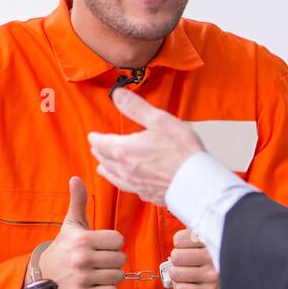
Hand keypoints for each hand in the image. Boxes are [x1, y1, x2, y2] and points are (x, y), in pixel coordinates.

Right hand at [37, 176, 126, 288]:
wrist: (43, 277)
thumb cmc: (64, 248)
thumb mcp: (71, 224)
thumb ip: (78, 201)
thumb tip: (76, 178)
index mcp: (83, 239)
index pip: (119, 240)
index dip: (113, 243)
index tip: (101, 245)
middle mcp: (82, 258)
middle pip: (121, 259)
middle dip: (112, 260)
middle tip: (98, 260)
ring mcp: (82, 278)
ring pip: (118, 276)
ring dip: (110, 275)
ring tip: (96, 272)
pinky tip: (94, 284)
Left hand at [88, 88, 205, 206]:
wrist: (196, 181)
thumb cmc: (181, 152)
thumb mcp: (159, 120)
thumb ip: (135, 107)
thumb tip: (118, 95)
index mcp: (124, 150)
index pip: (101, 143)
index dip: (95, 138)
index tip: (92, 136)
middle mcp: (125, 169)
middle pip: (104, 160)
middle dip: (99, 152)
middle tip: (97, 147)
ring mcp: (135, 184)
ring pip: (113, 176)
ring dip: (106, 168)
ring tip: (103, 166)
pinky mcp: (147, 193)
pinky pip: (127, 187)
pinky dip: (121, 181)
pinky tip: (127, 181)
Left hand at [168, 228, 219, 288]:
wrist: (232, 279)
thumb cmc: (212, 255)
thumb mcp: (207, 238)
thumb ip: (194, 232)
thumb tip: (176, 233)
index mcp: (213, 239)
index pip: (178, 239)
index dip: (180, 244)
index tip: (189, 247)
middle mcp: (214, 257)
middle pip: (175, 256)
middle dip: (178, 259)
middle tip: (188, 261)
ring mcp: (213, 276)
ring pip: (175, 273)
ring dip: (178, 273)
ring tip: (188, 271)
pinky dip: (180, 287)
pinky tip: (189, 283)